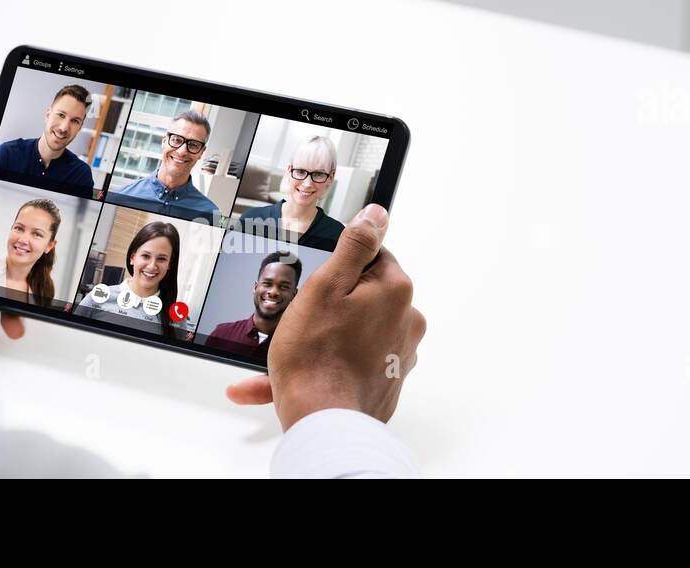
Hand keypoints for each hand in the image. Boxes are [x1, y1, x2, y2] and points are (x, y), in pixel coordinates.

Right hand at [225, 204, 425, 430]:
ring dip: (319, 340)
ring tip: (284, 354)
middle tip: (298, 319)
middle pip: (362, 296)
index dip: (338, 268)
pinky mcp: (384, 382)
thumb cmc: (317, 358)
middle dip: (328, 305)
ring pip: (352, 333)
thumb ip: (354, 246)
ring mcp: (397, 355)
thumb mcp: (325, 286)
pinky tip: (284, 379)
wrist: (323, 422)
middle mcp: (405, 321)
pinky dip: (322, 367)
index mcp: (396, 291)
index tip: (317, 284)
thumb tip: (377, 215)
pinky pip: (350, 364)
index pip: (371, 257)